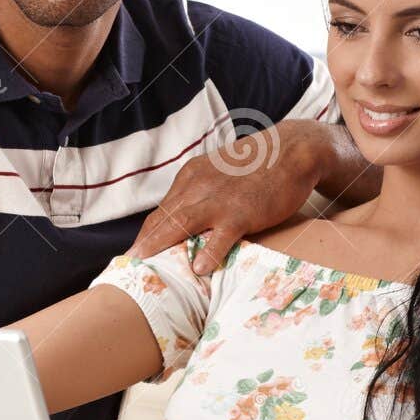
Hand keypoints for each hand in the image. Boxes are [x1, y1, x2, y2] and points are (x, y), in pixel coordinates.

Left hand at [130, 118, 331, 273]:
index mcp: (191, 177)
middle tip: (127, 266)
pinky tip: (199, 268)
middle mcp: (198, 186)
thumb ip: (200, 195)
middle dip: (143, 244)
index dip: (145, 235)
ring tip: (146, 266)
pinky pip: (221, 234)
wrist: (292, 151)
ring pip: (181, 224)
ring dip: (161, 245)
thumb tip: (184, 224)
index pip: (161, 210)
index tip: (133, 255)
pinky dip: (210, 251)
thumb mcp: (219, 175)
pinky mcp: (242, 211)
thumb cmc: (257, 168)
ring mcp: (219, 199)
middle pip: (163, 219)